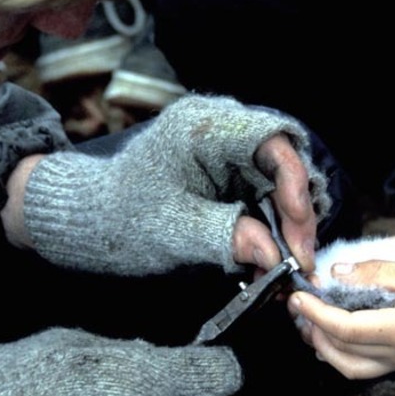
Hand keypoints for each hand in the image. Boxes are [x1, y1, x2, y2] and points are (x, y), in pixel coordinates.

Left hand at [20, 94, 329, 276]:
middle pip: (282, 163)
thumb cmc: (122, 219)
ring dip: (289, 226)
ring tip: (287, 267)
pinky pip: (266, 198)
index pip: (269, 138)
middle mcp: (222, 130)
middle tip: (299, 260)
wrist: (95, 220)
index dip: (292, 179)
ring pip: (280, 184)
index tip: (297, 224)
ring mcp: (229, 152)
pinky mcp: (232, 175)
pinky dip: (272, 228)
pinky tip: (271, 259)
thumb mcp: (172, 233)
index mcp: (201, 128)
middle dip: (296, 213)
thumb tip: (274, 256)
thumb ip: (224, 239)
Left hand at [289, 260, 394, 378]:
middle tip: (301, 309)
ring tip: (314, 324)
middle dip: (314, 333)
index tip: (299, 297)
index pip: (345, 330)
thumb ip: (376, 272)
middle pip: (342, 356)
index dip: (316, 314)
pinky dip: (346, 353)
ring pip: (353, 369)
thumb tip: (337, 273)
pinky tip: (341, 334)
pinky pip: (368, 367)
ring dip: (328, 349)